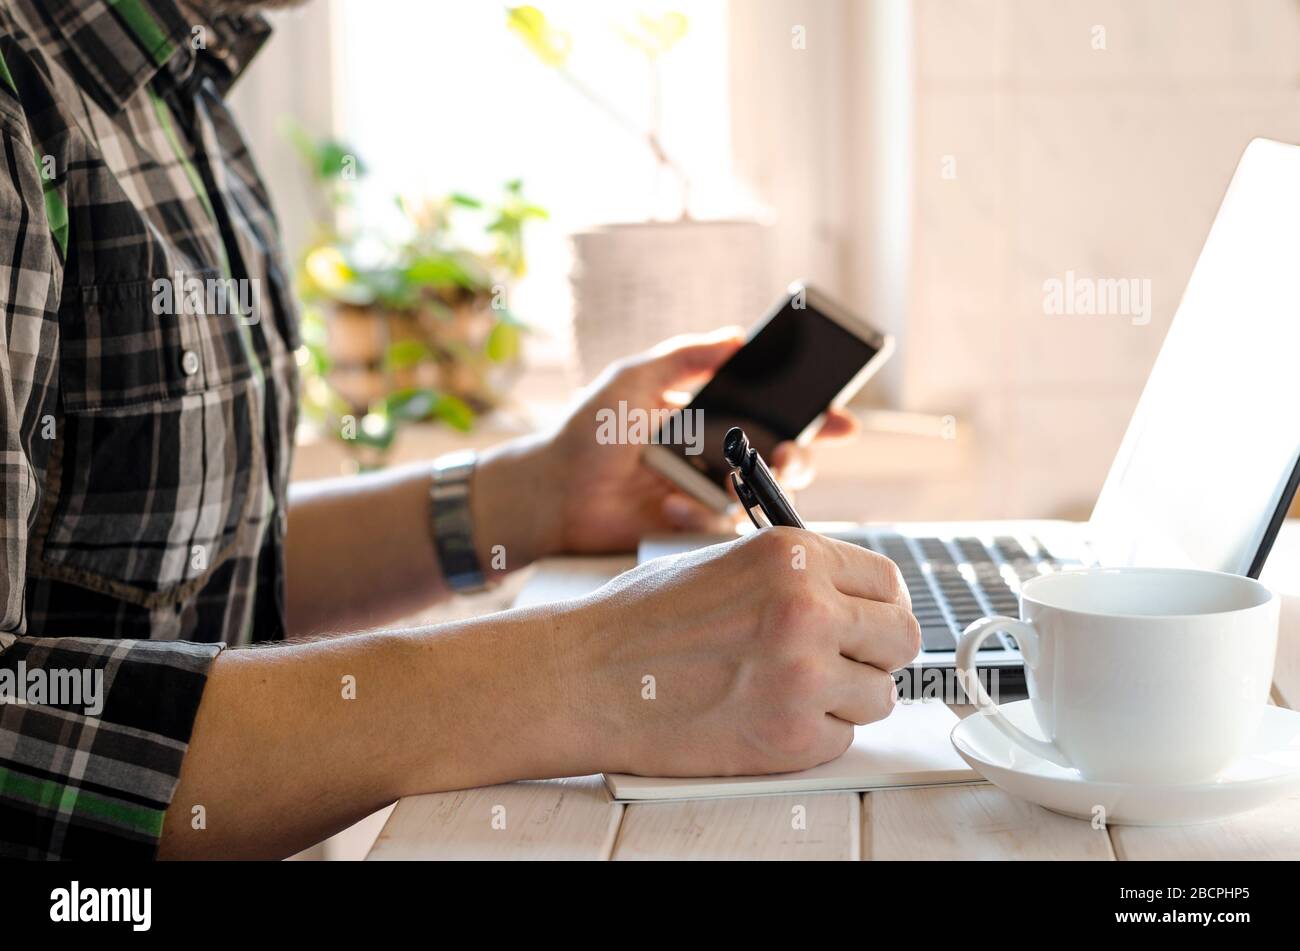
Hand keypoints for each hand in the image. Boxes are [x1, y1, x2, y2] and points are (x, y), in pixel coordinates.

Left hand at [539, 330, 859, 555]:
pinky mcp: (693, 531)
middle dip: (798, 458)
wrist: (552, 495)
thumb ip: (685, 357)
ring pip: (761, 497)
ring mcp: (708, 495)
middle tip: (791, 458)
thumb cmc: (587, 433)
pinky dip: (701, 516)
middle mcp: (717, 455)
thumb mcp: (633, 380)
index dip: (814, 417)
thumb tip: (737, 336)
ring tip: (733, 482)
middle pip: (782, 458)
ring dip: (753, 489)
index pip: (774, 412)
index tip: (843, 420)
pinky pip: (722, 529)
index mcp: (710, 415)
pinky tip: (671, 506)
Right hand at [562, 528, 919, 776]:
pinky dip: (810, 734)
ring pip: (878, 696)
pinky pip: (840, 740)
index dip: (876, 605)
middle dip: (874, 652)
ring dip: (843, 697)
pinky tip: (762, 714)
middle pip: (901, 640)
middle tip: (841, 660)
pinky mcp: (791, 738)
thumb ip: (798, 575)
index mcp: (794, 555)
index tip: (866, 620)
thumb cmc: (640, 620)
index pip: (888, 582)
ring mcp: (804, 678)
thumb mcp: (729, 562)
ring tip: (784, 688)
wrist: (584, 678)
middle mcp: (808, 610)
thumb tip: (855, 600)